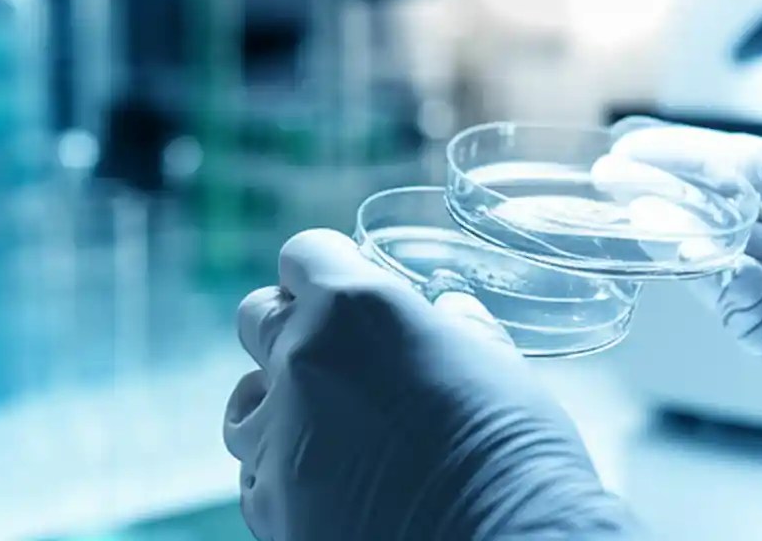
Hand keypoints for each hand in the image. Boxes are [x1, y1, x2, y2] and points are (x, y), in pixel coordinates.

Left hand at [223, 229, 633, 540]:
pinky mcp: (270, 506)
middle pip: (256, 318)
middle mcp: (301, 363)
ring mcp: (276, 440)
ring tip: (338, 425)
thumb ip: (456, 329)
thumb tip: (450, 314)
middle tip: (339, 349)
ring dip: (283, 401)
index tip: (344, 280)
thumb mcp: (496, 364)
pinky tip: (332, 478)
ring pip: (246, 401)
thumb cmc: (515, 450)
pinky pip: (254, 471)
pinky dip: (282, 466)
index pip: (304, 256)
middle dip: (291, 324)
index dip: (325, 266)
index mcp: (356, 310)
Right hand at [613, 123, 761, 505]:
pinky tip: (723, 276)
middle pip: (712, 222)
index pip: (733, 178)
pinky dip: (731, 303)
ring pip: (720, 272)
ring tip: (651, 222)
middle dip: (663, 200)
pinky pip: (754, 325)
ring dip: (685, 248)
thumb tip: (740, 160)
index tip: (637, 145)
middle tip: (616, 181)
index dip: (683, 160)